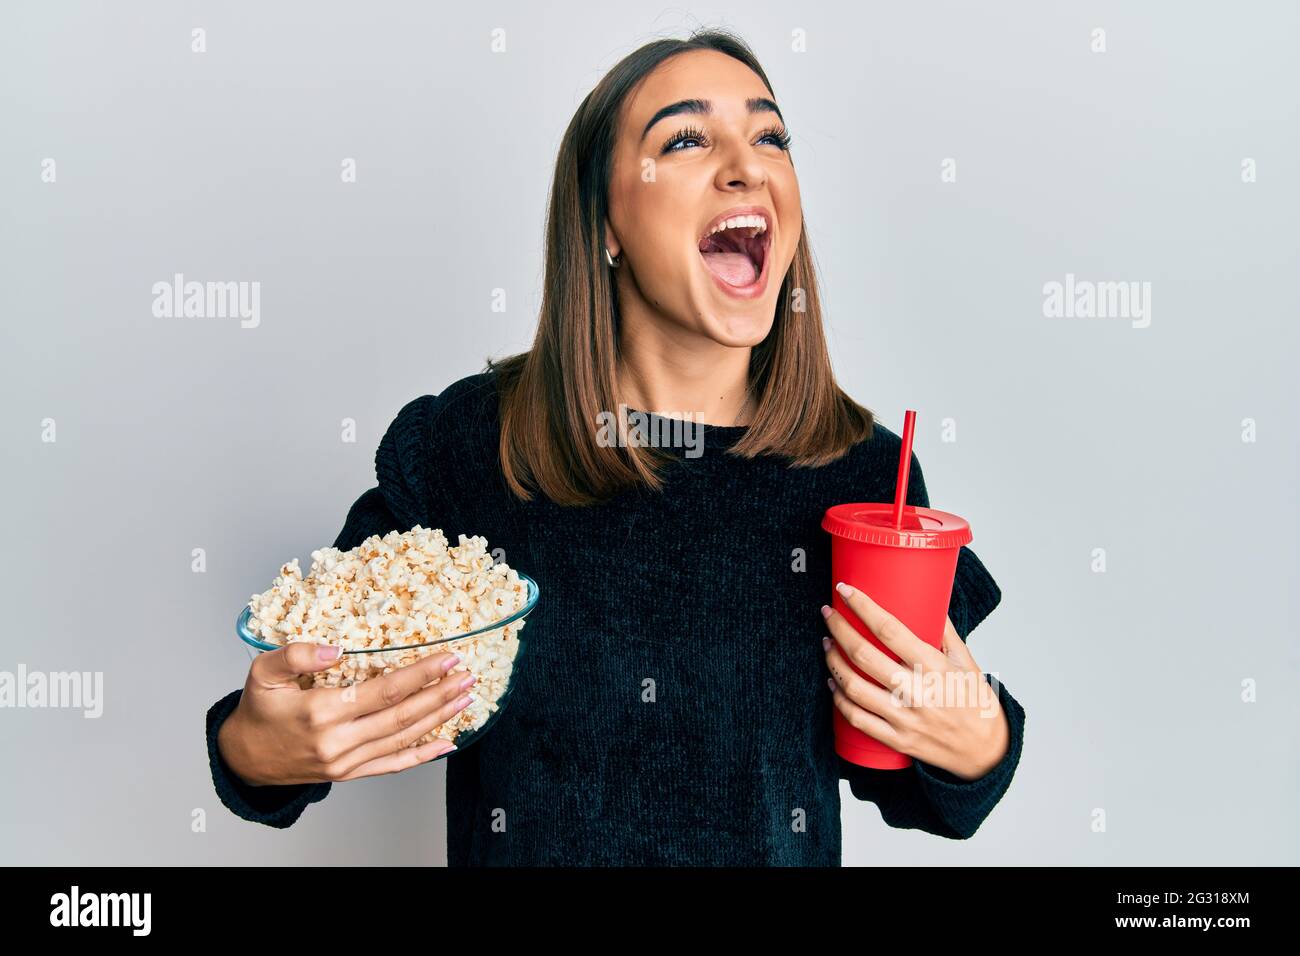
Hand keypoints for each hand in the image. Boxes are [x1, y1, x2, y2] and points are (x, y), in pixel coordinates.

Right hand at [217, 642, 476, 785]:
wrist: (243, 758)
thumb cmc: (257, 709)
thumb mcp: (263, 671)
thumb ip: (296, 654)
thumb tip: (338, 650)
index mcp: (321, 712)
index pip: (385, 691)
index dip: (421, 675)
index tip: (448, 658)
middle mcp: (338, 741)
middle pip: (402, 716)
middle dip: (440, 694)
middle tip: (468, 675)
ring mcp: (346, 762)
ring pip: (403, 739)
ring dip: (439, 718)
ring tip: (465, 698)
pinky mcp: (349, 774)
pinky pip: (393, 765)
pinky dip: (423, 755)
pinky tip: (447, 743)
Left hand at [821, 581, 1008, 780]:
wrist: (986, 752)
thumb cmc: (976, 702)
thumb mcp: (967, 661)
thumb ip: (945, 631)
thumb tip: (928, 600)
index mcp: (935, 666)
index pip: (890, 630)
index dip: (863, 607)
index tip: (846, 590)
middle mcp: (917, 692)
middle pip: (864, 655)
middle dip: (839, 630)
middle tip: (828, 614)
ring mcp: (905, 718)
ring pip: (854, 687)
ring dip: (833, 662)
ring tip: (828, 645)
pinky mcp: (897, 740)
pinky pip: (857, 719)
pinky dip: (839, 699)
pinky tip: (833, 684)